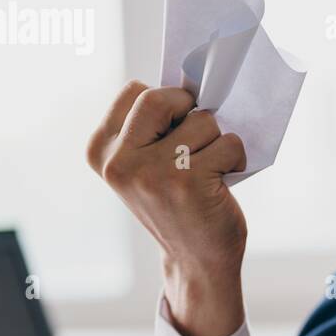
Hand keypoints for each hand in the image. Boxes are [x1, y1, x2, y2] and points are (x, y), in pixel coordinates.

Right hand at [86, 81, 247, 335]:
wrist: (196, 261)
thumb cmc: (178, 202)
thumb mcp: (146, 164)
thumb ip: (152, 125)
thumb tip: (193, 73)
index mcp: (101, 151)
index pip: (135, 90)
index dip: (167, 101)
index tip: (174, 126)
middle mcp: (120, 162)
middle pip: (162, 97)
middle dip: (191, 110)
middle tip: (197, 139)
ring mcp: (153, 173)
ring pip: (203, 121)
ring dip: (217, 142)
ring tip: (208, 171)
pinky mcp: (188, 182)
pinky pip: (228, 142)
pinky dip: (235, 158)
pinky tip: (222, 183)